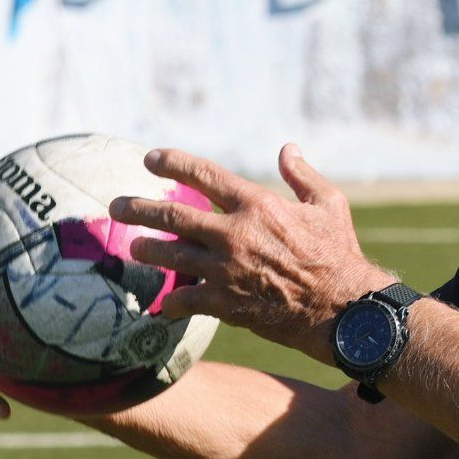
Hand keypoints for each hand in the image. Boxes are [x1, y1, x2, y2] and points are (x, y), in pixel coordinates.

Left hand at [110, 143, 395, 364]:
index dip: (172, 163)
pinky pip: (185, 300)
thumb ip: (303, 175)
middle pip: (172, 216)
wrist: (341, 309)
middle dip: (138, 208)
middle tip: (116, 206)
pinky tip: (164, 304)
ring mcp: (225, 269)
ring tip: (134, 247)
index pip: (204, 175)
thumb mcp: (329, 204)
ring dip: (146, 249)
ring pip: (170, 255)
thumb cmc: (339, 254)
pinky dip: (171, 302)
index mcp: (257, 204)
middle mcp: (234, 233)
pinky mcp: (224, 303)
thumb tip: (287, 149)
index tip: (150, 158)